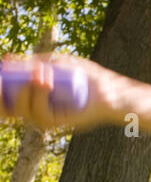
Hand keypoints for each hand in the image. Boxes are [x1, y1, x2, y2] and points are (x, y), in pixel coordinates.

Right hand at [0, 52, 119, 132]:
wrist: (110, 90)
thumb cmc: (85, 76)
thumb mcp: (56, 63)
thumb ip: (33, 63)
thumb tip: (7, 59)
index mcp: (33, 98)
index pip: (7, 98)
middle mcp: (36, 110)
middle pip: (7, 108)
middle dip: (1, 93)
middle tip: (2, 76)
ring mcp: (46, 117)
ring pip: (23, 109)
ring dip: (26, 88)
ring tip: (40, 71)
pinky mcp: (58, 122)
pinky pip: (39, 112)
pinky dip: (39, 95)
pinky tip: (44, 80)